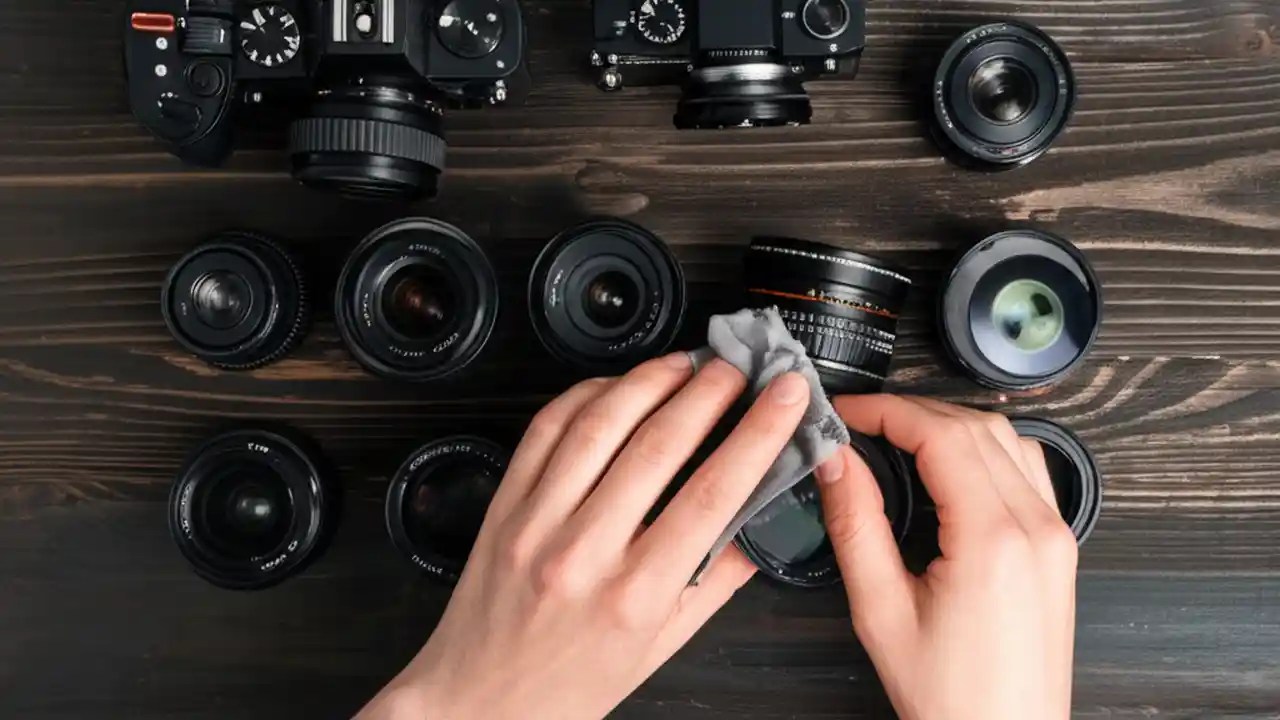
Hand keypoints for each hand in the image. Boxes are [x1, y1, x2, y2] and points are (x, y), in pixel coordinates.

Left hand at [359, 354, 812, 719]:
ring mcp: (538, 521)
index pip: (713, 493)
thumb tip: (757, 524)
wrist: (478, 702)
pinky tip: (617, 385)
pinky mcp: (504, 504)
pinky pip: (547, 429)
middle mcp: (586, 551)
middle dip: (710, 390)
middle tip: (741, 363)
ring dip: (650, 378)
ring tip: (686, 362)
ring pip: (600, 423)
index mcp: (637, 594)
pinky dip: (587, 394)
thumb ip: (714, 582)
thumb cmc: (570, 684)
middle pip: (660, 444)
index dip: (758, 432)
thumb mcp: (661, 647)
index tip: (784, 395)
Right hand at [816, 395, 1077, 719]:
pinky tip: (951, 465)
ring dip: (951, 424)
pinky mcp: (1058, 547)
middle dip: (913, 412)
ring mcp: (1055, 535)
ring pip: (1008, 439)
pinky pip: (1029, 468)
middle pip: (975, 427)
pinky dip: (987, 449)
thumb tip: (836, 462)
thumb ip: (856, 524)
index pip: (940, 435)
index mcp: (993, 540)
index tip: (848, 414)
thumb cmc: (952, 695)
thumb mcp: (881, 611)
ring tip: (899, 438)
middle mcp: (1036, 528)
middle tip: (863, 424)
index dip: (887, 412)